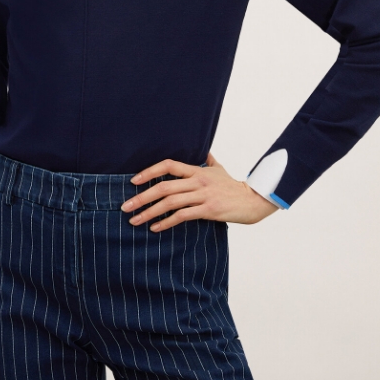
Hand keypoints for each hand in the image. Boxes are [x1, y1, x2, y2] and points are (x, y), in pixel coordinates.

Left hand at [121, 151, 279, 231]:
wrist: (254, 200)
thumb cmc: (234, 186)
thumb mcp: (220, 170)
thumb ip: (208, 161)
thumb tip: (205, 151)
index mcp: (197, 170)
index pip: (168, 165)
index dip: (149, 171)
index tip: (133, 181)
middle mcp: (198, 181)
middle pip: (164, 186)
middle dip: (142, 197)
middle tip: (125, 206)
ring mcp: (203, 195)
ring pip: (170, 202)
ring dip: (149, 212)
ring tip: (135, 220)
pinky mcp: (209, 210)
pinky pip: (183, 216)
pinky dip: (166, 222)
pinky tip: (155, 228)